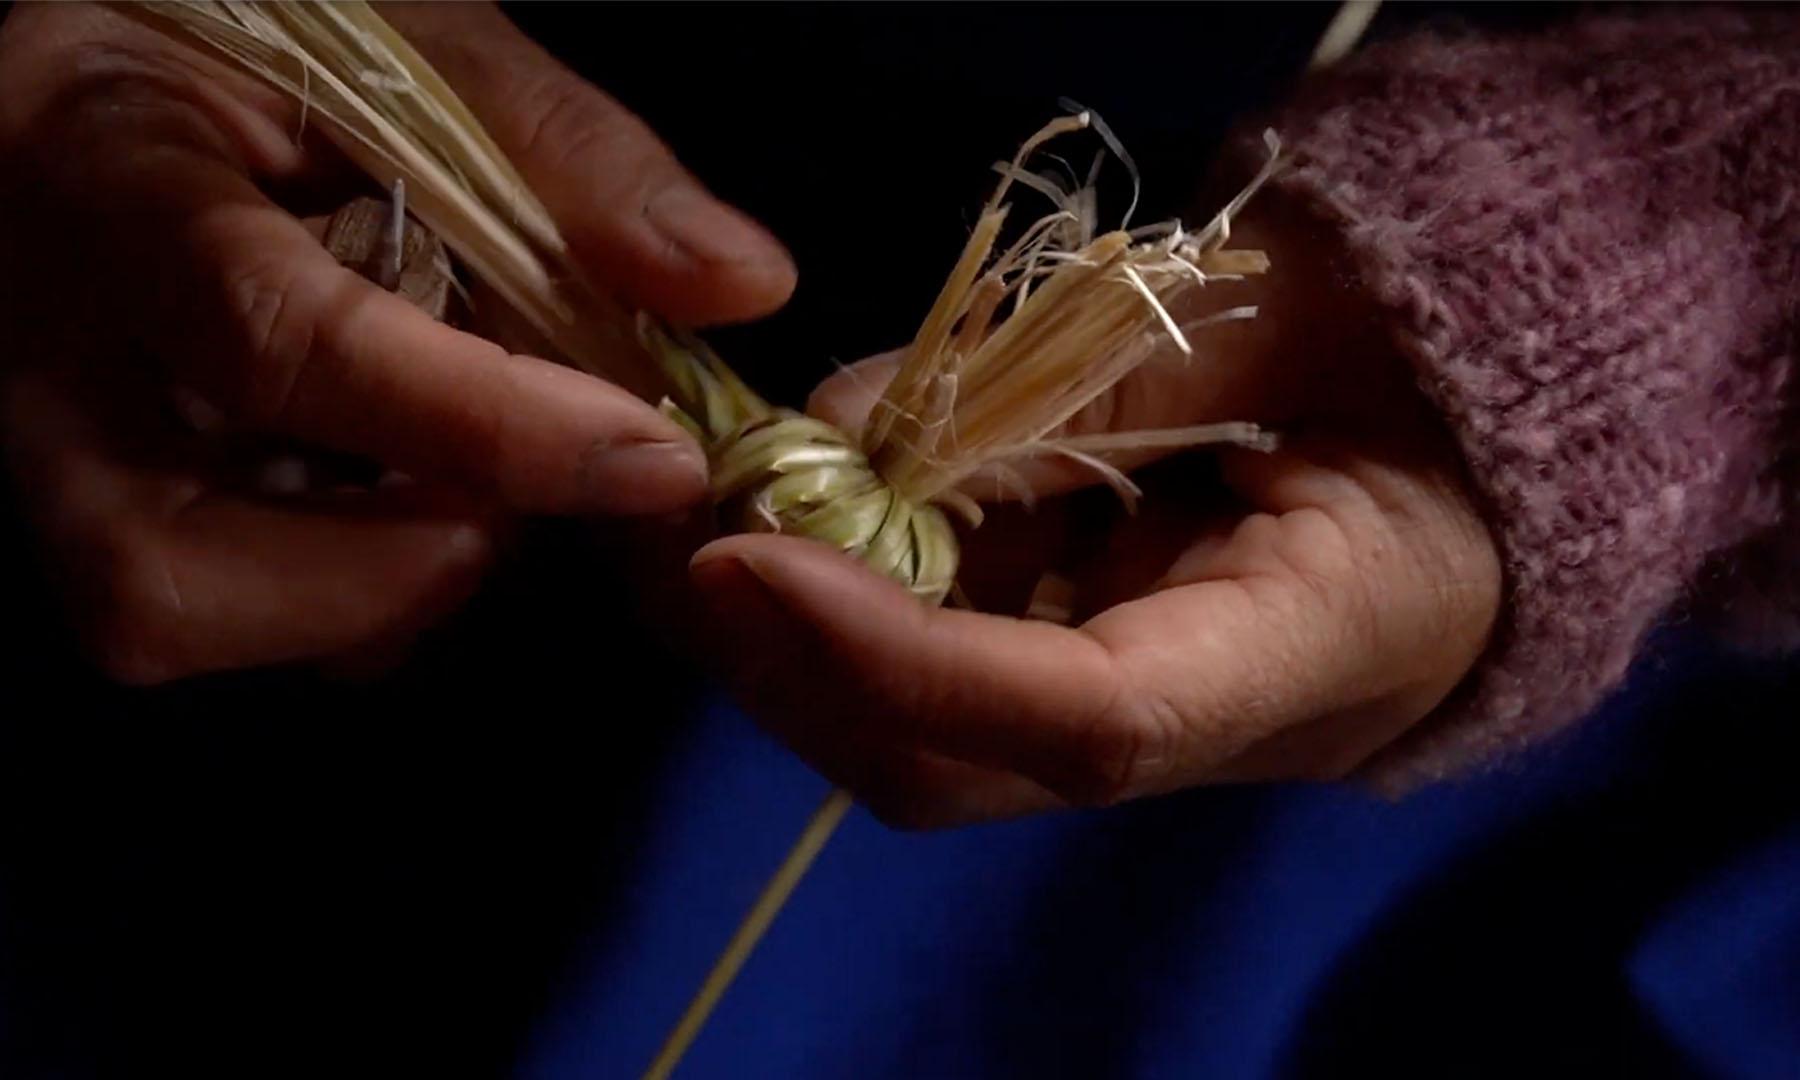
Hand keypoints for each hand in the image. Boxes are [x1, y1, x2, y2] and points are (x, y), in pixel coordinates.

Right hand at [0, 1, 794, 683]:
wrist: (136, 56)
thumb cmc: (276, 37)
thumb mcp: (419, 51)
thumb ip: (574, 161)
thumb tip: (741, 281)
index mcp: (106, 169)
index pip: (275, 335)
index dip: (479, 423)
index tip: (647, 456)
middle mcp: (32, 337)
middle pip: (155, 563)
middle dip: (383, 576)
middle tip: (511, 506)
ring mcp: (36, 433)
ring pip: (164, 610)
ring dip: (366, 594)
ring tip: (465, 489)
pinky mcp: (86, 488)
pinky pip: (207, 603)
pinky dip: (341, 586)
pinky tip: (401, 493)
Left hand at [690, 188, 1501, 827]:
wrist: (1490, 419)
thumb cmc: (1421, 345)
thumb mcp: (1278, 317)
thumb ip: (1070, 379)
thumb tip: (846, 427)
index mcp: (1315, 650)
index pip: (1088, 717)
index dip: (904, 652)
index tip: (747, 556)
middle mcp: (1205, 725)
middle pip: (961, 765)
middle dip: (793, 657)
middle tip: (678, 526)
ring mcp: (1134, 712)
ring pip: (919, 740)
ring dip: (787, 634)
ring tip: (705, 507)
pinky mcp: (1081, 671)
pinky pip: (931, 668)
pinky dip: (839, 596)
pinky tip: (785, 508)